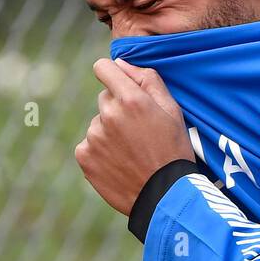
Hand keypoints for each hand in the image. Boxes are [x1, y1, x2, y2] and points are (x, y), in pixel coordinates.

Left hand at [74, 57, 194, 214]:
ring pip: (98, 124)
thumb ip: (147, 80)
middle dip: (118, 109)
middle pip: (105, 99)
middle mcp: (108, 114)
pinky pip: (89, 145)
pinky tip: (120, 164)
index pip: (103, 68)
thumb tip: (121, 63)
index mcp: (131, 99)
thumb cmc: (174, 152)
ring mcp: (94, 136)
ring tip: (131, 153)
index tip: (120, 87)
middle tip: (139, 133)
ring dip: (110, 133)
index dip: (113, 75)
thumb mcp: (173, 111)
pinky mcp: (84, 156)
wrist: (164, 197)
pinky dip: (101, 153)